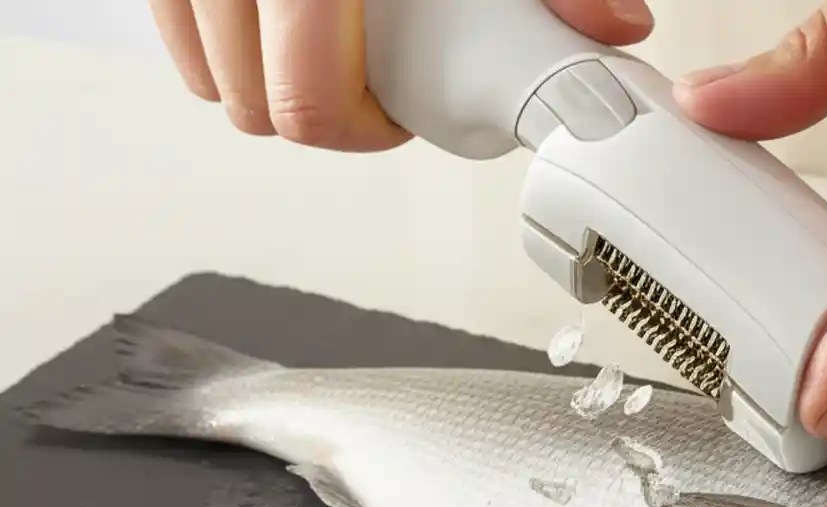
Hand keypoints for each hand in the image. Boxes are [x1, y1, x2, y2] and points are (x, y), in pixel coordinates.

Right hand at [146, 0, 653, 150]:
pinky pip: (178, 28)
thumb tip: (612, 21)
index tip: (401, 116)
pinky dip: (229, 44)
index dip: (364, 129)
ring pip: (209, 75)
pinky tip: (285, 21)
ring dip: (273, 84)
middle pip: (256, 103)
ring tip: (336, 51)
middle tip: (377, 90)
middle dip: (325, 115)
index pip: (308, 96)